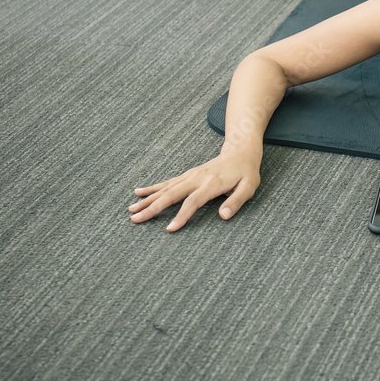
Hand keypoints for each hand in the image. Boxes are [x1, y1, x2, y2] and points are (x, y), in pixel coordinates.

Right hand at [128, 150, 260, 230]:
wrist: (240, 151)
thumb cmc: (246, 172)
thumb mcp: (248, 187)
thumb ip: (236, 202)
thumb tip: (223, 216)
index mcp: (211, 184)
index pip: (192, 202)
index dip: (181, 216)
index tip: (170, 229)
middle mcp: (197, 178)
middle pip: (171, 195)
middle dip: (152, 208)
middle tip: (135, 219)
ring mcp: (190, 175)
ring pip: (165, 189)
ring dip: (147, 199)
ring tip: (131, 209)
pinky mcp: (187, 175)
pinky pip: (167, 183)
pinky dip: (152, 188)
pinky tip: (139, 192)